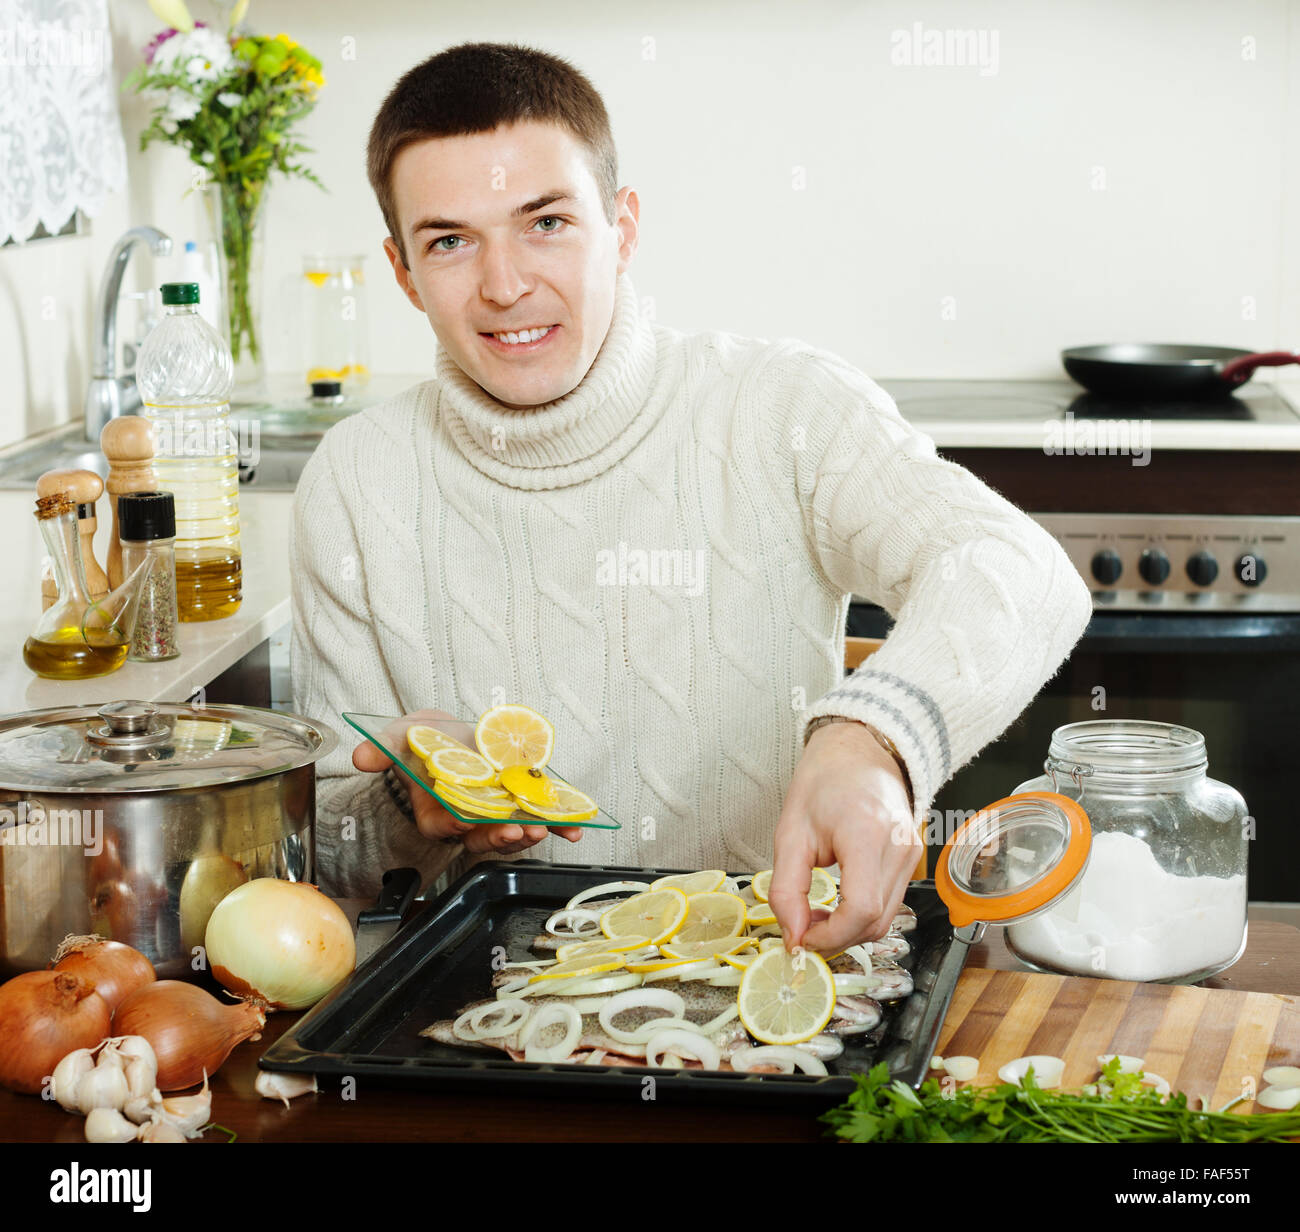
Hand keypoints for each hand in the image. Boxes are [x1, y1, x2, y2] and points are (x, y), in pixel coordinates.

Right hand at [351, 709, 583, 855]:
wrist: (450, 732)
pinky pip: (540, 817)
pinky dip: (559, 824)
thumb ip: (383, 747)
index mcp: (434, 809)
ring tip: (544, 828)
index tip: (461, 821)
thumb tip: (361, 757)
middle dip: (498, 838)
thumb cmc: (424, 740)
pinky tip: (576, 828)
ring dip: (530, 834)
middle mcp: (467, 817)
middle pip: (480, 837)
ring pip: (512, 831)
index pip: (440, 825)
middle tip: (515, 832)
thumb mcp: (402, 736)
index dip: (451, 826)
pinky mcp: (520, 801)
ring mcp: (496, 812)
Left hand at [767, 719, 921, 953]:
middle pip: (876, 921)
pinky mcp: (913, 858)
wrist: (860, 749)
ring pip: (886, 919)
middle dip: (836, 938)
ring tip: (816, 916)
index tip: (802, 938)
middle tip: (802, 931)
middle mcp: (898, 846)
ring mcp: (911, 853)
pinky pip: (891, 902)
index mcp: (867, 833)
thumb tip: (793, 935)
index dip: (831, 935)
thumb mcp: (790, 832)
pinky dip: (862, 914)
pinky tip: (837, 904)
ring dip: (849, 930)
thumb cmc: (825, 781)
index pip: (861, 908)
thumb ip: (786, 888)